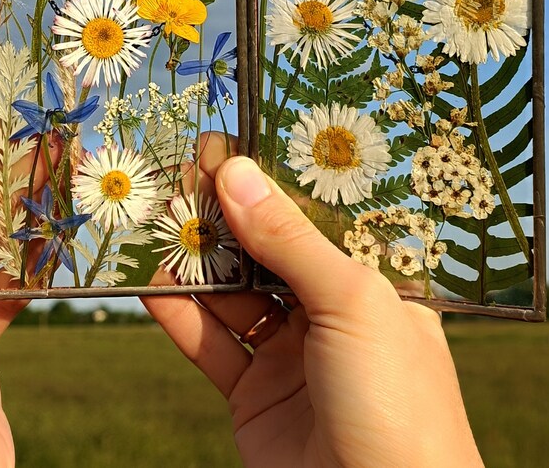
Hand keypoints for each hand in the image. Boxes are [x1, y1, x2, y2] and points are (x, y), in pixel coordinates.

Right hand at [143, 150, 483, 467]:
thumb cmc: (400, 406)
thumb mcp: (352, 304)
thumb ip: (289, 239)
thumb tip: (234, 172)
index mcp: (375, 282)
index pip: (317, 215)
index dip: (271, 180)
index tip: (223, 143)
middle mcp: (332, 312)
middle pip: (267, 249)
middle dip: (224, 215)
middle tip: (177, 173)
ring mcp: (292, 354)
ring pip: (232, 293)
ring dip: (194, 260)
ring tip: (153, 218)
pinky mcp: (254, 396)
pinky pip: (209, 344)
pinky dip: (177, 314)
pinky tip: (148, 283)